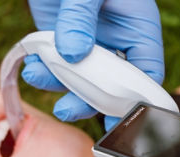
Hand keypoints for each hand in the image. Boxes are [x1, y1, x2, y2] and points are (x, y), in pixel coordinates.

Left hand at [23, 0, 163, 130]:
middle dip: (90, 102)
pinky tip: (32, 65)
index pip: (146, 74)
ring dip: (58, 86)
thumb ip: (81, 17)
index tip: (119, 117)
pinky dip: (43, 71)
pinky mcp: (62, 43)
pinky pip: (55, 67)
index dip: (137, 100)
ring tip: (38, 75)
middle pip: (110, 87)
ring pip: (79, 81)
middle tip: (69, 109)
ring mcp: (88, 46)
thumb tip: (72, 54)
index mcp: (137, 30)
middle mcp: (115, 44)